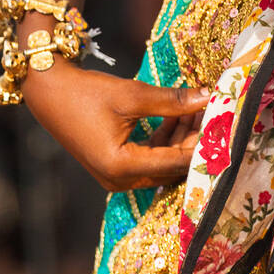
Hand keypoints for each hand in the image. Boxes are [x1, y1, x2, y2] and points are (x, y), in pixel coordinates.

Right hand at [23, 60, 209, 191]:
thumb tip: (208, 97)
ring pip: (161, 162)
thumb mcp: (132, 95)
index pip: (175, 162)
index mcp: (122, 168)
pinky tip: (179, 115)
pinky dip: (164, 139)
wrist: (48, 92)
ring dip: (181, 138)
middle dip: (194, 141)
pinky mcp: (115, 166)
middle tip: (216, 114)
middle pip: (170, 166)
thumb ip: (172, 101)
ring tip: (201, 109)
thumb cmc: (87, 92)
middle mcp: (120, 180)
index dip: (203, 144)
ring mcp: (116, 176)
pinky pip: (148, 158)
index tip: (225, 125)